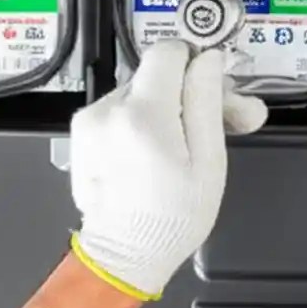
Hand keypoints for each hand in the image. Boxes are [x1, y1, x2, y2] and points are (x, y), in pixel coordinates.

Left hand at [69, 40, 267, 300]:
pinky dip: (143, 122)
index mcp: (142, 114)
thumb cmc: (174, 216)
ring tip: (187, 146)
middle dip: (190, 92)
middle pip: (157, 74)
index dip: (196, 64)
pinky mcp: (82, 133)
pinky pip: (122, 110)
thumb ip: (207, 101)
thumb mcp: (209, 161)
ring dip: (168, 108)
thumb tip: (208, 58)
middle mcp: (107, 109)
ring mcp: (89, 121)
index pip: (168, 51)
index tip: (215, 90)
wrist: (124, 256)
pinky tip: (157, 153)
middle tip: (224, 122)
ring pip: (141, 92)